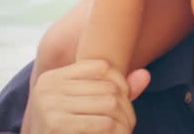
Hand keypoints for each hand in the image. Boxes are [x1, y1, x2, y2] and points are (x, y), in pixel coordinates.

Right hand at [25, 60, 149, 133]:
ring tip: (125, 130)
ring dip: (124, 121)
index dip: (121, 81)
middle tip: (129, 123)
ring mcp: (49, 105)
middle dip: (126, 107)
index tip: (125, 100)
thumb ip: (114, 91)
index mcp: (53, 78)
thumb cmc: (66, 131)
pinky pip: (103, 124)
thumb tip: (145, 74)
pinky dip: (117, 132)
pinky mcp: (55, 124)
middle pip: (108, 87)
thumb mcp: (86, 107)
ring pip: (110, 104)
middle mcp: (48, 87)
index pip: (101, 66)